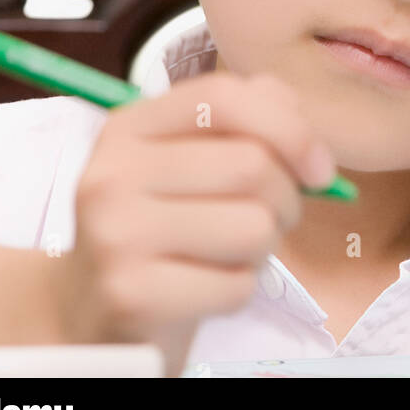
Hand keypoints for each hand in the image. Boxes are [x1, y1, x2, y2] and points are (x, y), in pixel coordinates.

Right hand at [49, 71, 335, 375]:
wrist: (89, 313)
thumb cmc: (159, 226)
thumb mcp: (185, 160)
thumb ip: (244, 119)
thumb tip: (301, 121)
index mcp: (128, 127)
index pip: (222, 96)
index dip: (289, 127)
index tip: (320, 168)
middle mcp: (113, 173)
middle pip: (251, 165)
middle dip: (287, 198)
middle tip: (273, 218)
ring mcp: (117, 235)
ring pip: (254, 226)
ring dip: (266, 247)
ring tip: (235, 251)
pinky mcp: (132, 295)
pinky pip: (236, 285)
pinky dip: (241, 289)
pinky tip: (208, 286)